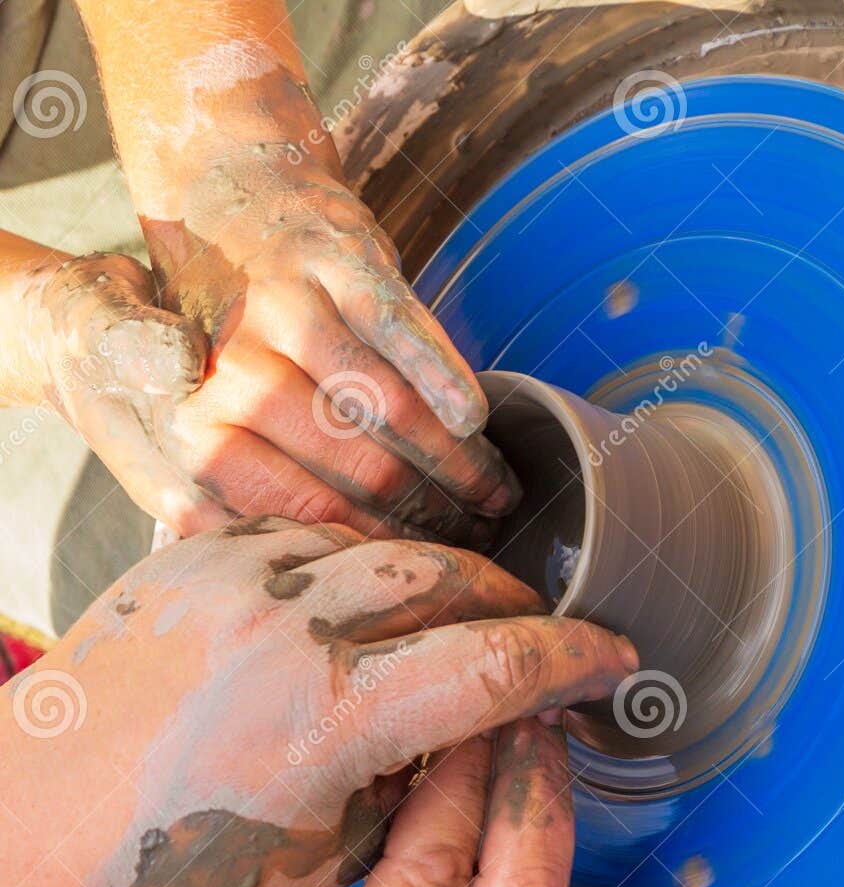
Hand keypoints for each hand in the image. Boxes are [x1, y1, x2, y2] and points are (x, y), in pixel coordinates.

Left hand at [0, 518, 634, 886]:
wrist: (22, 834)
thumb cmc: (171, 869)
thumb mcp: (327, 853)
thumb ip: (423, 776)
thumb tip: (491, 725)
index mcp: (327, 719)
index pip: (499, 664)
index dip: (578, 660)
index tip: (616, 660)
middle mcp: (285, 628)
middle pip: (457, 578)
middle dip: (518, 607)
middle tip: (542, 641)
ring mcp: (232, 578)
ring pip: (390, 545)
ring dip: (448, 579)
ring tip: (465, 616)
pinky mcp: (191, 556)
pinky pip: (311, 536)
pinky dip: (359, 566)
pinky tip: (367, 606)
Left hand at [137, 146, 517, 544]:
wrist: (232, 202)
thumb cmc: (236, 336)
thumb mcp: (216, 419)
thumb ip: (255, 491)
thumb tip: (336, 574)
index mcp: (195, 425)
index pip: (302, 509)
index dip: (374, 546)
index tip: (421, 568)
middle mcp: (231, 368)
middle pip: (354, 467)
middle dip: (427, 515)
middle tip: (474, 541)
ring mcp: (285, 309)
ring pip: (387, 408)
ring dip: (454, 462)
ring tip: (496, 495)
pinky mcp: (337, 263)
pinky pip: (399, 331)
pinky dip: (443, 377)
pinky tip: (476, 421)